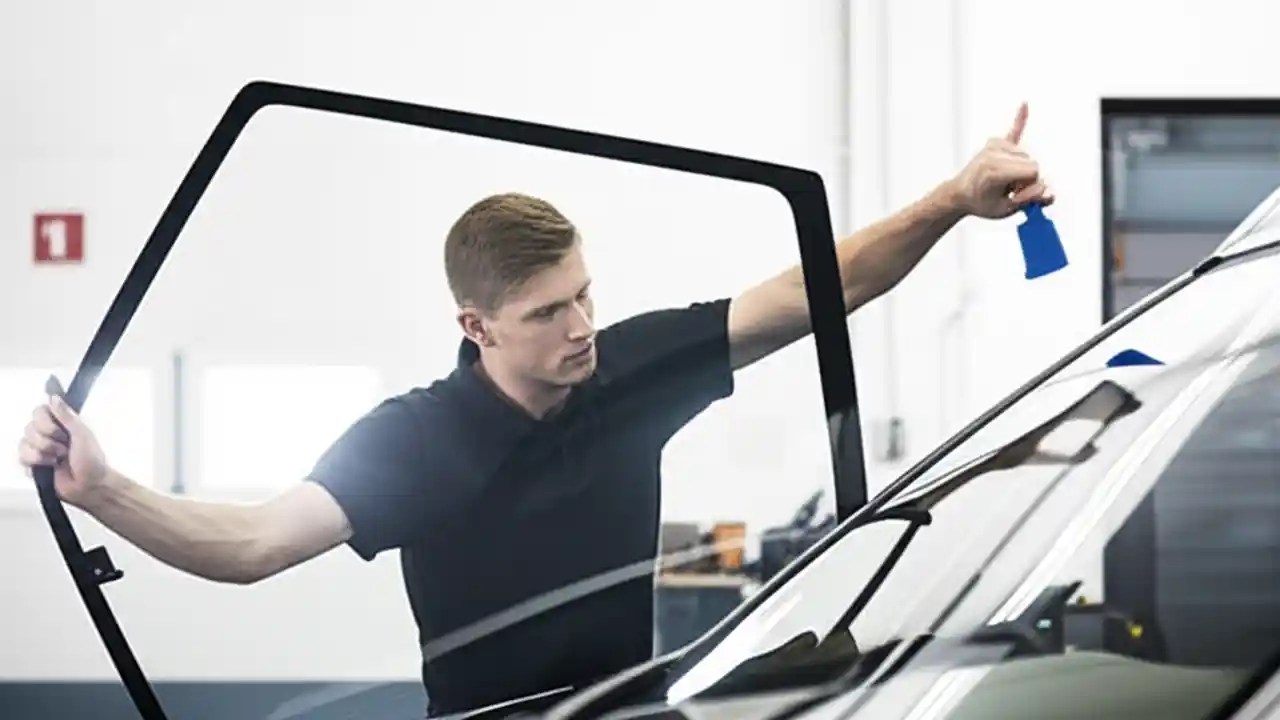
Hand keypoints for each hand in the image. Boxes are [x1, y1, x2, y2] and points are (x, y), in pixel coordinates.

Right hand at [18, 395, 110, 508]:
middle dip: (48, 440)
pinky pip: (21, 458)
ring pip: (24, 443)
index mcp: (61, 424)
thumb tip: (53, 396)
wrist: (88, 485)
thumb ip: (66, 415)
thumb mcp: (82, 434)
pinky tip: (49, 466)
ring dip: (44, 452)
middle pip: (30, 427)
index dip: (46, 421)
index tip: (60, 430)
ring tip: (58, 459)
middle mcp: (47, 434)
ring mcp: (38, 449)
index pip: (39, 411)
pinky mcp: (32, 465)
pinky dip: (36, 462)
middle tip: (64, 448)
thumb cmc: (91, 460)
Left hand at [948, 102, 1054, 218]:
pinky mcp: (995, 143)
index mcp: (995, 171)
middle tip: (1011, 190)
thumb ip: (1030, 200)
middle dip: (1028, 179)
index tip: (1018, 196)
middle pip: (1032, 162)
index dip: (1031, 187)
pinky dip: (1020, 117)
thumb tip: (1050, 193)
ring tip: (1006, 181)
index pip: (1034, 171)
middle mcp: (994, 153)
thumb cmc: (980, 203)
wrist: (958, 194)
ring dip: (1023, 170)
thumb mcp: (1006, 210)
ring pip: (1027, 155)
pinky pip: (1013, 129)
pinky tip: (1024, 104)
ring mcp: (995, 146)